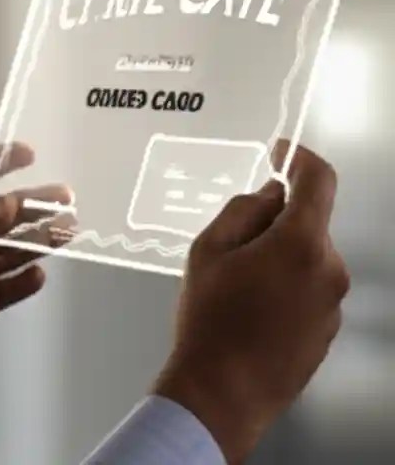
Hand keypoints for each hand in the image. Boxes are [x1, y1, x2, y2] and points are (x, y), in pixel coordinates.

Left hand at [0, 143, 72, 379]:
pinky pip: (15, 287)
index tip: (29, 153)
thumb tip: (9, 203)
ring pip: (18, 250)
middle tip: (67, 198)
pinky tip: (37, 275)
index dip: (0, 162)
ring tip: (67, 232)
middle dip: (36, 205)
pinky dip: (28, 282)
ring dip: (41, 241)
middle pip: (8, 215)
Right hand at [153, 141, 350, 463]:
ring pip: (307, 260)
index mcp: (302, 243)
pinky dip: (284, 290)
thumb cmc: (209, 320)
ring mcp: (334, 304)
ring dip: (278, 260)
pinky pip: (309, 292)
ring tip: (234, 290)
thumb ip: (241, 211)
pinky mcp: (328, 331)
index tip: (281, 151)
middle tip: (229, 247)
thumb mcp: (207, 251)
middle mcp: (330, 270)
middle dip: (274, 224)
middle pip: (308, 225)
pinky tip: (250, 313)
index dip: (300, 157)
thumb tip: (269, 196)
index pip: (319, 181)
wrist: (222, 392)